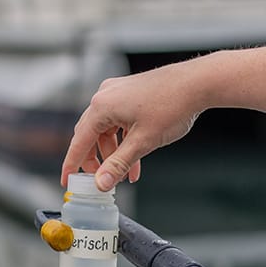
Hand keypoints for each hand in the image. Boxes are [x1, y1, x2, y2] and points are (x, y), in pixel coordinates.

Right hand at [61, 60, 207, 189]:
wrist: (197, 83)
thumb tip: (101, 182)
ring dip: (114, 153)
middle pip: (90, 136)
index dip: (72, 165)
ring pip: (106, 130)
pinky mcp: (130, 93)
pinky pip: (119, 121)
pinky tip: (136, 157)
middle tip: (101, 181)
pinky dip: (124, 140)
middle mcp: (105, 96)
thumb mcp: (143, 142)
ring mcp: (118, 93)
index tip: (68, 181)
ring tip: (127, 174)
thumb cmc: (172, 105)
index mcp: (102, 106)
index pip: (79, 142)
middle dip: (96, 161)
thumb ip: (119, 164)